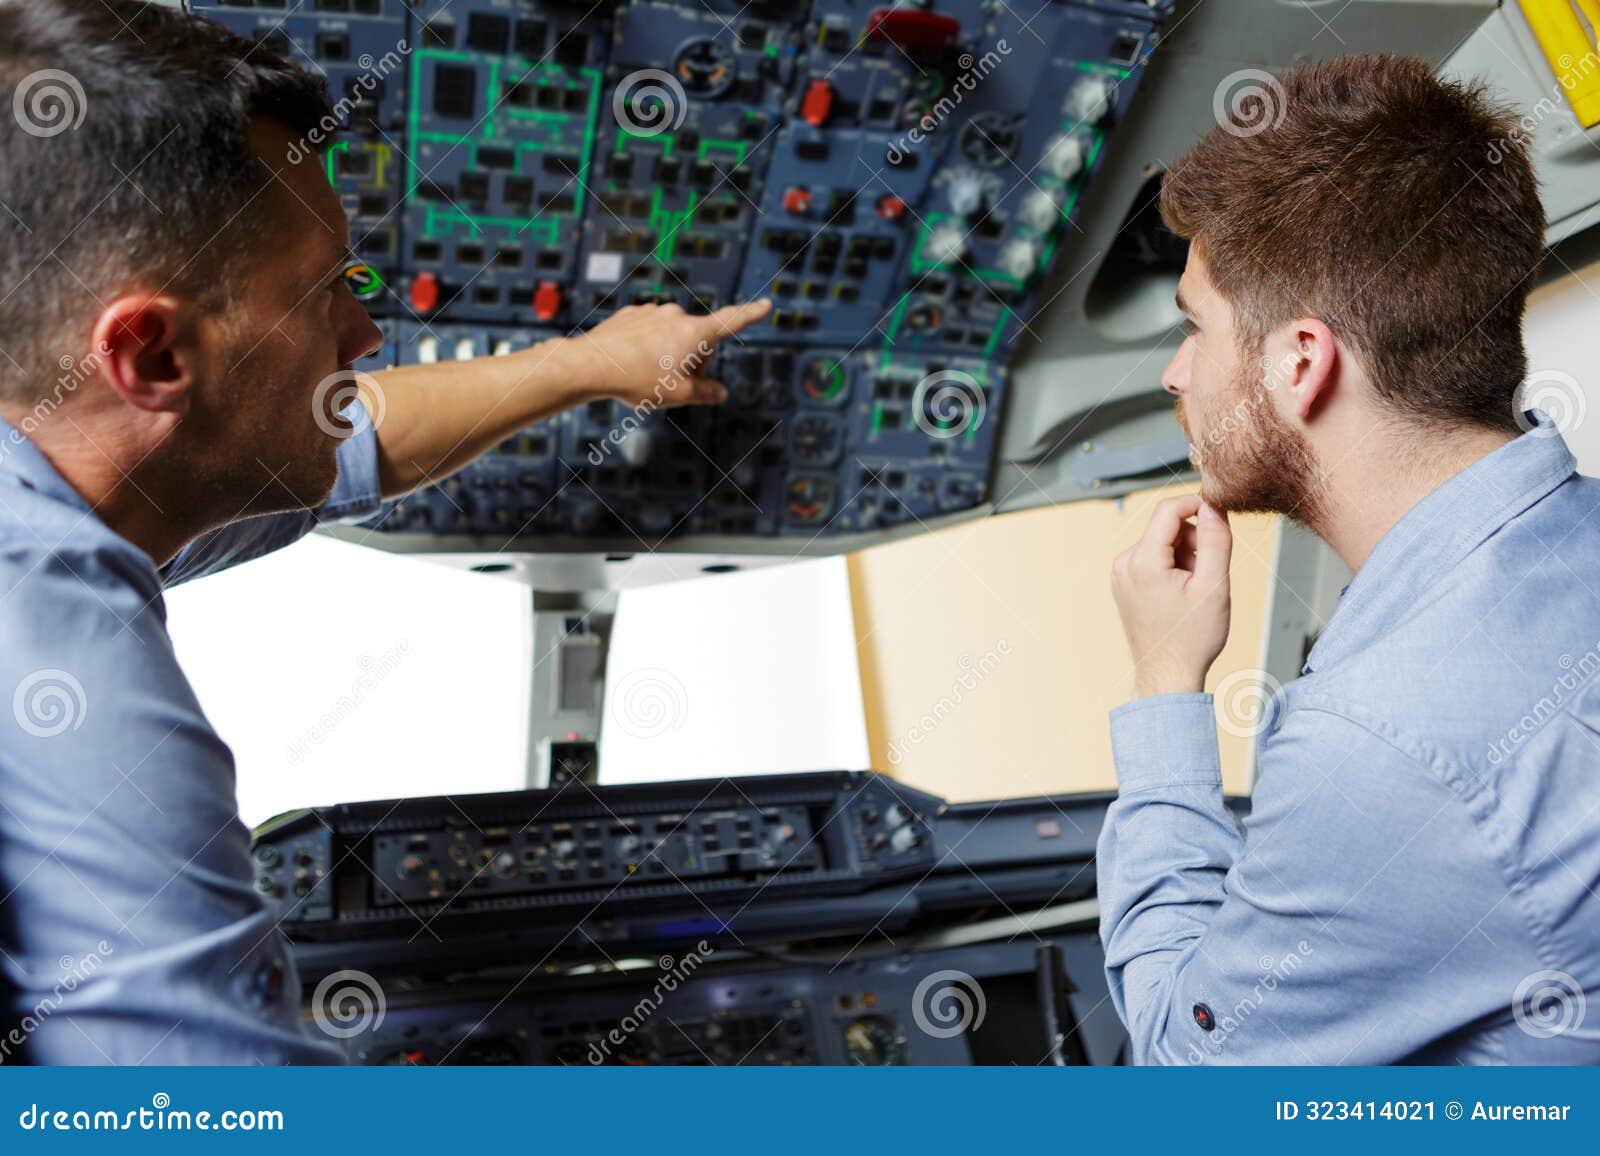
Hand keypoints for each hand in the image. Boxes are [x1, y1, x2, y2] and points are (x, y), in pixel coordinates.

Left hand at [551, 298, 771, 408]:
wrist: (590, 365)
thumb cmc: (636, 380)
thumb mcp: (678, 396)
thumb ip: (705, 394)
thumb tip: (720, 393)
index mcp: (694, 333)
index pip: (730, 322)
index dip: (751, 315)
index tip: (766, 304)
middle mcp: (675, 315)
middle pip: (698, 341)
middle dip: (694, 362)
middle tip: (674, 386)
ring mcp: (651, 313)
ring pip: (671, 337)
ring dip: (669, 355)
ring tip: (647, 377)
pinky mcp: (631, 315)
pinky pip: (649, 333)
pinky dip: (647, 348)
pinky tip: (632, 365)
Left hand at [1110, 494, 1232, 698]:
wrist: (1168, 674)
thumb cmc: (1192, 638)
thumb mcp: (1214, 586)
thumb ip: (1216, 540)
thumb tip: (1213, 507)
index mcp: (1142, 562)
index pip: (1168, 509)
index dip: (1197, 505)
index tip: (1220, 517)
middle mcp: (1124, 563)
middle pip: (1166, 527)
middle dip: (1193, 542)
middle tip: (1207, 575)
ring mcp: (1120, 574)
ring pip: (1161, 543)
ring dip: (1184, 556)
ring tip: (1193, 589)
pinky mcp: (1124, 582)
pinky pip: (1153, 558)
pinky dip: (1172, 567)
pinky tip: (1180, 594)